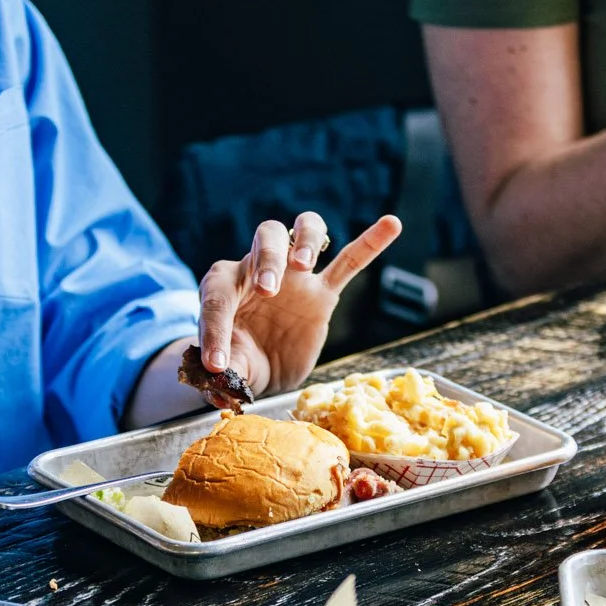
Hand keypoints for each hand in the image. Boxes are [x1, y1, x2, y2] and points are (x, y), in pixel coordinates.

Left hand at [196, 213, 403, 399]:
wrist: (263, 366)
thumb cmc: (241, 358)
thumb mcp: (229, 369)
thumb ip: (224, 372)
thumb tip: (219, 382)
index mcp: (224, 286)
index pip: (217, 298)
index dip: (214, 332)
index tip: (216, 365)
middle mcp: (257, 269)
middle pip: (265, 240)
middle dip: (267, 261)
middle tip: (268, 291)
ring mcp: (294, 277)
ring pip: (300, 233)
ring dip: (304, 242)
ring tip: (303, 264)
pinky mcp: (322, 293)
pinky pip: (349, 262)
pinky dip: (369, 243)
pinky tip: (391, 224)